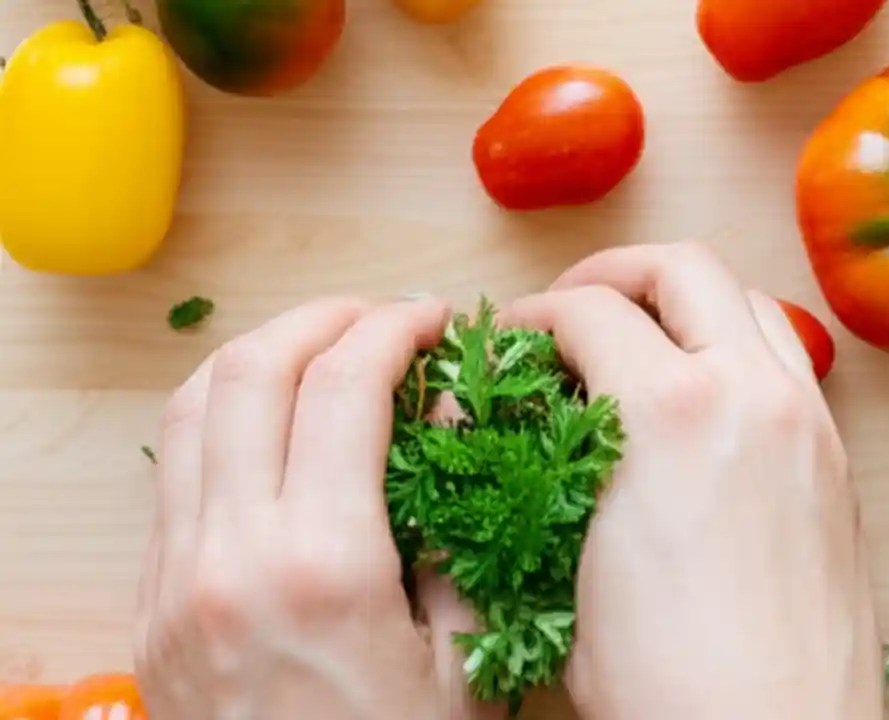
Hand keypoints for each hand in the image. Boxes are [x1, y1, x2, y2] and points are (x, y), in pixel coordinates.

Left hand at [134, 297, 503, 719]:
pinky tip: (274, 429)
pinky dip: (220, 420)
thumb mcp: (463, 660)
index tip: (433, 319)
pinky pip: (172, 474)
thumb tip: (450, 422)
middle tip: (379, 319)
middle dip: (322, 320)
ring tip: (322, 353)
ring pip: (191, 412)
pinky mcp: (151, 606)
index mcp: (323, 569)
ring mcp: (176, 581)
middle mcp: (230, 559)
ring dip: (260, 356)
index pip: (342, 389)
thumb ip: (459, 532)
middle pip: (252, 374)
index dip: (393, 330)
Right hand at [507, 244, 882, 719]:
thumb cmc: (666, 688)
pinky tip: (703, 396)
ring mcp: (807, 423)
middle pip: (683, 267)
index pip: (587, 311)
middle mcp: (751, 394)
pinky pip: (789, 362)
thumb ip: (550, 476)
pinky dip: (740, 349)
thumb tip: (529, 433)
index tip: (508, 342)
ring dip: (687, 301)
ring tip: (640, 337)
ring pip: (750, 302)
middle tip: (570, 310)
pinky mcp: (836, 463)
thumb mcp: (569, 574)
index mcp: (670, 413)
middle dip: (613, 274)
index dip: (530, 317)